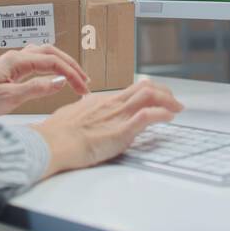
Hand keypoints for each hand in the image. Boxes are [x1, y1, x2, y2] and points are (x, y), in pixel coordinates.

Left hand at [0, 45, 90, 117]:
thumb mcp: (10, 98)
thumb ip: (37, 89)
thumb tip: (60, 82)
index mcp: (17, 60)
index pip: (53, 62)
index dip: (71, 74)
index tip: (83, 89)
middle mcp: (16, 57)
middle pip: (51, 53)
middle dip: (71, 66)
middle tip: (85, 82)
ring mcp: (12, 62)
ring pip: (44, 55)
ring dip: (61, 64)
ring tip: (75, 78)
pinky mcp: (9, 71)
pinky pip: (35, 63)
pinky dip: (50, 68)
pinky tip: (54, 77)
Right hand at [30, 77, 182, 179]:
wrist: (52, 142)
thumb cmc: (56, 133)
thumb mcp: (70, 115)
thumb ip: (81, 112)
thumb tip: (82, 109)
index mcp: (101, 100)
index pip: (130, 90)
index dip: (147, 92)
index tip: (154, 98)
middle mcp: (112, 104)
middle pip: (145, 88)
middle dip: (163, 92)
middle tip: (173, 101)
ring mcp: (118, 116)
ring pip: (150, 96)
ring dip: (168, 101)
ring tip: (177, 107)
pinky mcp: (122, 131)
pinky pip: (148, 116)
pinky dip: (162, 114)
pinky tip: (170, 117)